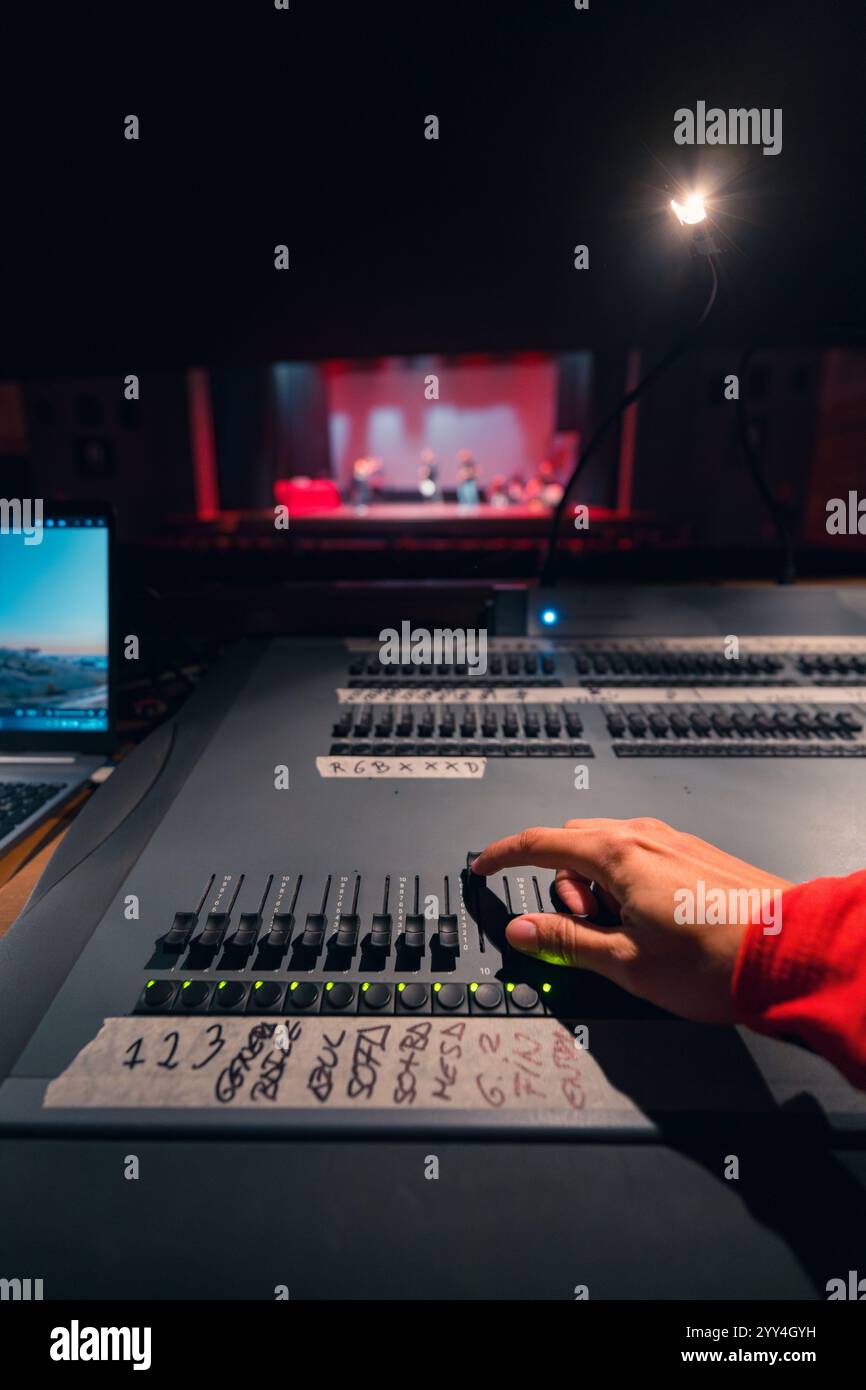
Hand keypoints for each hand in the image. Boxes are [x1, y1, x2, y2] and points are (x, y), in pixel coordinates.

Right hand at [470, 817, 791, 1023]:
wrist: (790, 954)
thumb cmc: (716, 961)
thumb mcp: (624, 962)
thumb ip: (565, 941)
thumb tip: (522, 930)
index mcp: (616, 854)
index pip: (537, 842)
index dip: (501, 855)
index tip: (482, 867)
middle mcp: (644, 836)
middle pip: (572, 843)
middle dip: (560, 882)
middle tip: (580, 930)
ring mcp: (674, 841)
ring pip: (608, 849)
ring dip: (596, 885)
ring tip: (624, 935)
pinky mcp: (697, 854)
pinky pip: (641, 855)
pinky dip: (627, 882)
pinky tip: (650, 923)